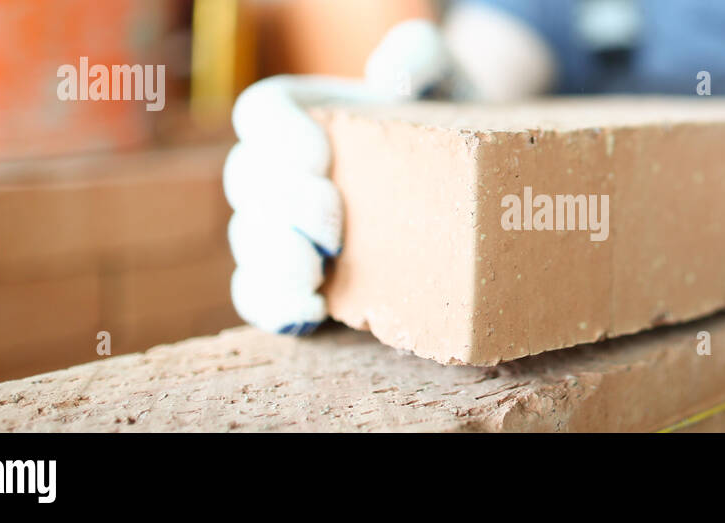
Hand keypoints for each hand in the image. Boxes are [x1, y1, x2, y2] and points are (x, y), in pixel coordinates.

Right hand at [224, 20, 452, 334]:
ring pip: (248, 241)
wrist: (476, 180)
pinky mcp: (300, 276)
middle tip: (334, 224)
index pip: (261, 112)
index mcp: (303, 113)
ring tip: (314, 272)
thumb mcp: (445, 77)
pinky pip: (260, 294)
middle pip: (248, 180)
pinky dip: (273, 307)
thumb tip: (388, 78)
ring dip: (273, 259)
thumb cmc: (448, 118)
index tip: (321, 156)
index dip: (276, 135)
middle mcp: (283, 169)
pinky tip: (308, 313)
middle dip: (283, 205)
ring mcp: (286, 226)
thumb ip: (420, 55)